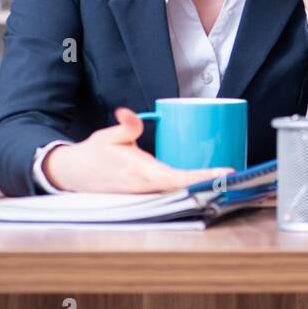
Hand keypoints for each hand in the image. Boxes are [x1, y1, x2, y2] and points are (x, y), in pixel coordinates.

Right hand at [43, 107, 233, 192]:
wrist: (73, 175)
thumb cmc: (93, 154)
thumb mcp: (108, 137)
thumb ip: (125, 126)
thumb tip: (128, 113)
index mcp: (139, 172)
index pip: (176, 177)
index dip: (201, 177)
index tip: (223, 173)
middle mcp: (145, 187)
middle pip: (184, 189)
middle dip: (209, 184)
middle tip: (234, 175)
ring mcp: (146, 194)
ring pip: (179, 193)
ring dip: (202, 187)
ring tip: (226, 178)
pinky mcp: (145, 195)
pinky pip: (171, 193)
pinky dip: (189, 188)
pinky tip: (207, 182)